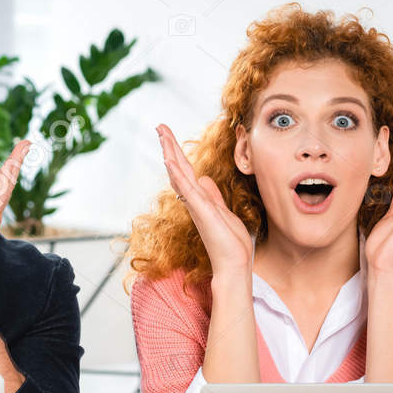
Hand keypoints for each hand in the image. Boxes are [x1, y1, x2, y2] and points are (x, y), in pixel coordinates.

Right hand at [157, 124, 251, 277]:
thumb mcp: (224, 213)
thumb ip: (213, 196)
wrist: (233, 265)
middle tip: (159, 127)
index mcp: (200, 200)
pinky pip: (187, 189)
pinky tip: (169, 160)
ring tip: (162, 136)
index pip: (186, 171)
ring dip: (171, 153)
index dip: (177, 153)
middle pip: (179, 168)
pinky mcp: (201, 211)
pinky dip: (177, 174)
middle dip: (170, 146)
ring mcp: (196, 206)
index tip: (168, 137)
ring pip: (180, 174)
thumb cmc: (230, 244)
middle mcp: (194, 201)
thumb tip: (205, 180)